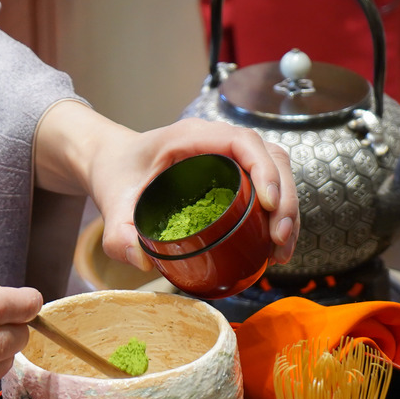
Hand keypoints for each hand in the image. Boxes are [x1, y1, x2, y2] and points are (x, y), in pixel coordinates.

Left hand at [34, 100, 298, 270]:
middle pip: (270, 156)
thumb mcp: (111, 204)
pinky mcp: (234, 172)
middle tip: (279, 240)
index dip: (264, 170)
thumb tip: (143, 262)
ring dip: (288, 208)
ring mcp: (229, 155)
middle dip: (285, 198)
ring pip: (276, 170)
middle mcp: (217, 140)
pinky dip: (278, 212)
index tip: (268, 205)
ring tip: (280, 249)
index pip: (242, 141)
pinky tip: (274, 245)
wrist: (113, 163)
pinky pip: (267, 183)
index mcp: (191, 136)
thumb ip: (118, 234)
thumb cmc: (116, 174)